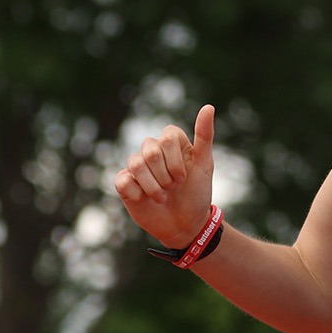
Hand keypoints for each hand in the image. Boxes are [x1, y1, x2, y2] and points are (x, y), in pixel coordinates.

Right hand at [114, 104, 216, 246]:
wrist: (186, 225)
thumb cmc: (197, 194)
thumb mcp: (205, 165)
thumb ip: (205, 136)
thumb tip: (208, 106)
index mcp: (172, 143)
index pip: (167, 136)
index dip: (175, 160)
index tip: (184, 177)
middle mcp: (153, 152)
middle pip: (150, 150)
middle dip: (165, 175)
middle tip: (173, 188)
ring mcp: (138, 168)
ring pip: (136, 164)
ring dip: (153, 187)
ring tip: (162, 197)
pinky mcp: (125, 184)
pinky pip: (123, 180)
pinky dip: (137, 193)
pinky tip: (144, 200)